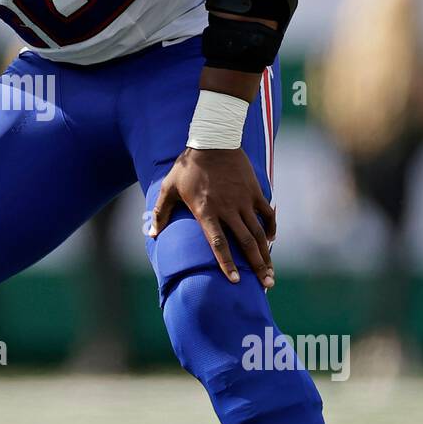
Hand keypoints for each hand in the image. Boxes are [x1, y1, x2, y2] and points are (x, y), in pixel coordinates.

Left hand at [150, 147, 275, 287]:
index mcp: (206, 211)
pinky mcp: (254, 191)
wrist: (213, 139)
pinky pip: (267, 213)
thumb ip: (161, 212)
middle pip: (245, 243)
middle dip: (256, 266)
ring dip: (266, 254)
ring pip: (258, 232)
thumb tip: (152, 233)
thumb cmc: (188, 166)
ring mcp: (243, 200)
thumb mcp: (170, 187)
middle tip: (266, 284)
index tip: (235, 281)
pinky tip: (270, 241)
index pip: (218, 244)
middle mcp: (227, 209)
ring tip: (271, 272)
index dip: (227, 264)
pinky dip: (271, 228)